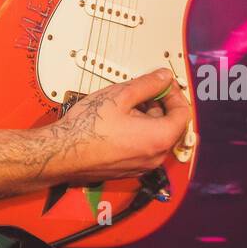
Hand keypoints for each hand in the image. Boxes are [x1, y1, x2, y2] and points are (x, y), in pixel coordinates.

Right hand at [43, 70, 190, 185]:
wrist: (62, 152)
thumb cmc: (87, 127)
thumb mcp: (120, 96)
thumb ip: (148, 85)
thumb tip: (164, 77)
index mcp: (158, 139)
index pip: (184, 114)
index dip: (175, 94)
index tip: (162, 84)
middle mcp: (155, 157)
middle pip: (170, 126)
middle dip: (160, 105)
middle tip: (142, 90)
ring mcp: (142, 166)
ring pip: (156, 137)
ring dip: (147, 118)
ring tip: (125, 104)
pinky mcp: (129, 169)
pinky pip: (143, 147)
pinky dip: (138, 132)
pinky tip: (118, 120)